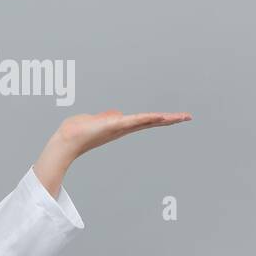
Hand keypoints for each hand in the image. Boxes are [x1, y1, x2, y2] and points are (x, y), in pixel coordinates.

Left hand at [55, 109, 192, 158]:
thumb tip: (118, 115)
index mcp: (122, 125)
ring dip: (164, 119)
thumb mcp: (98, 120)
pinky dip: (147, 118)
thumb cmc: (79, 131)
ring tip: (180, 116)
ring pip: (147, 121)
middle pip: (152, 122)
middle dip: (170, 120)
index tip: (177, 117)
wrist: (67, 140)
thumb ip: (109, 117)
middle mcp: (124, 128)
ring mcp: (121, 127)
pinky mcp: (115, 125)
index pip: (145, 120)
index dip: (161, 119)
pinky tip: (159, 116)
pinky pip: (134, 121)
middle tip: (188, 117)